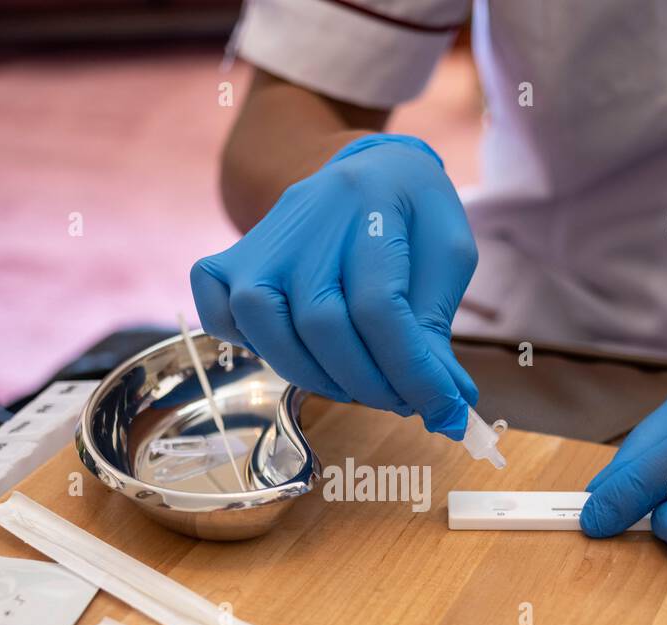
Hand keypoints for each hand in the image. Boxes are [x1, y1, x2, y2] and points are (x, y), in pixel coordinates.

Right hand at [190, 133, 478, 437]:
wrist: (371, 173)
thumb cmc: (414, 221)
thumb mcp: (447, 258)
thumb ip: (437, 329)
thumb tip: (443, 409)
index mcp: (370, 199)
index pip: (379, 306)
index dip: (411, 370)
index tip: (442, 408)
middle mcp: (305, 216)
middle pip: (320, 321)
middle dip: (367, 381)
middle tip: (401, 400)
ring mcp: (260, 239)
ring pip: (263, 322)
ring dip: (314, 375)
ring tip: (355, 386)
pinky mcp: (230, 260)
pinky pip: (219, 314)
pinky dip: (249, 347)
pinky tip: (297, 355)